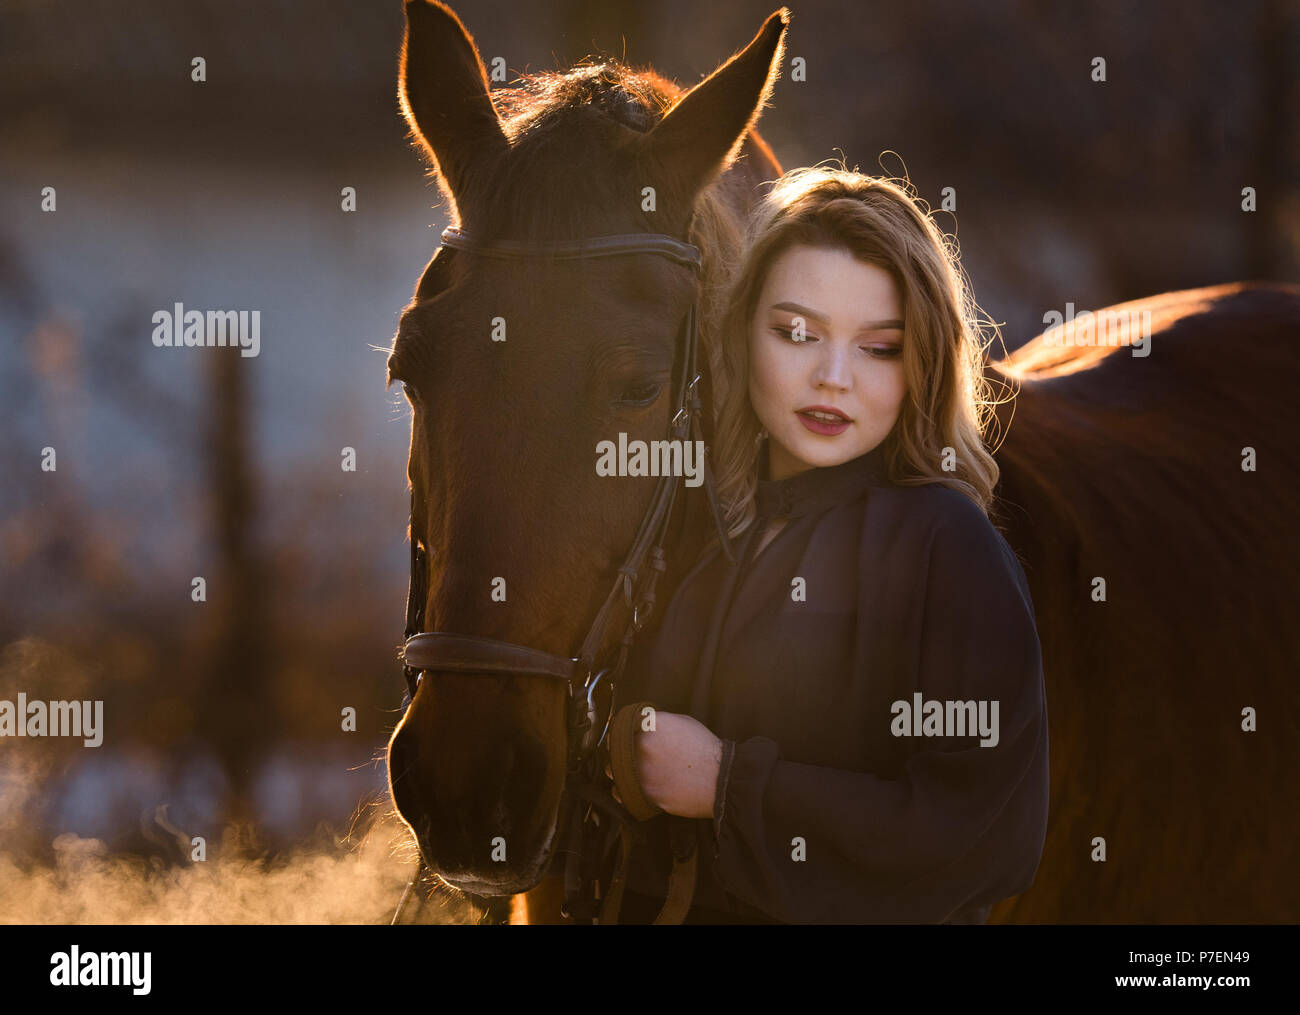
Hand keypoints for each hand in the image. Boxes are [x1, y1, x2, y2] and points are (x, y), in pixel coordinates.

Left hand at [604, 711, 722, 819]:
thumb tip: (641, 726)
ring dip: (617, 772)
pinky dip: (622, 792)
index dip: (619, 733)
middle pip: (614, 749)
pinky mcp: (646, 794)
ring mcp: (642, 771)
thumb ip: (656, 722)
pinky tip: (629, 789)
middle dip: (616, 753)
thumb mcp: (682, 722)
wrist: (721, 779)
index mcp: (651, 725)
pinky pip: (622, 793)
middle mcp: (643, 746)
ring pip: (613, 771)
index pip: (621, 726)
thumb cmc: (706, 750)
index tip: (619, 738)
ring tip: (627, 773)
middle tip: (623, 756)